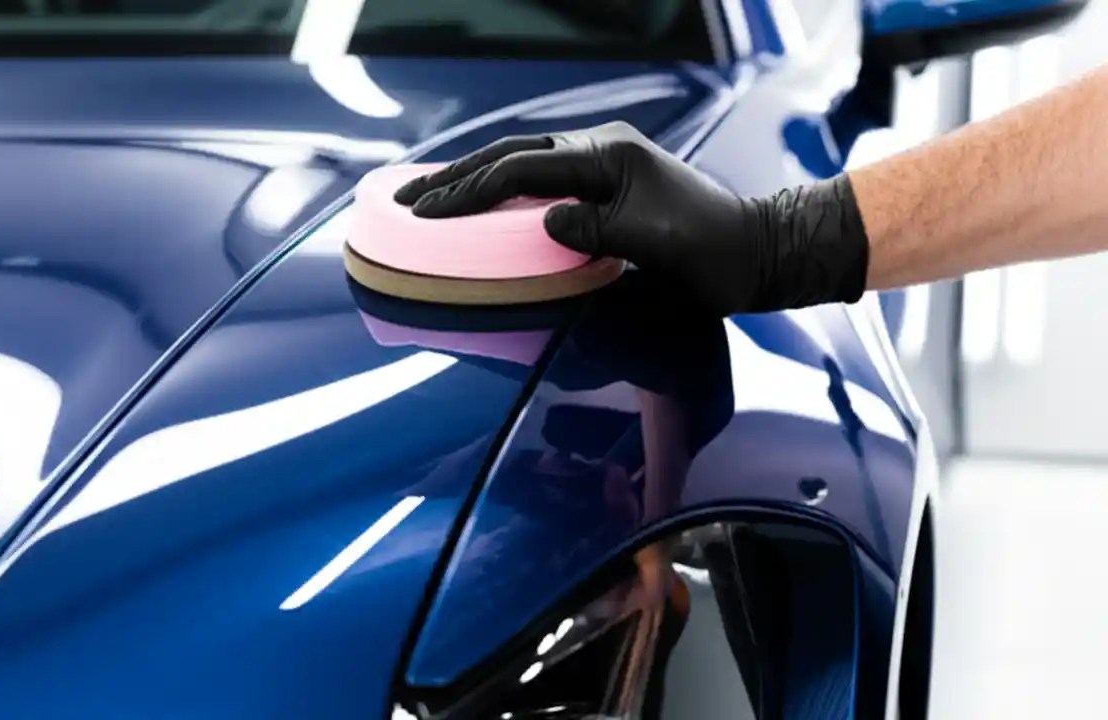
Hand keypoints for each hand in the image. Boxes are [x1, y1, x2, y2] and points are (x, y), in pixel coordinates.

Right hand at [394, 121, 869, 314]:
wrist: (755, 249)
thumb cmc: (711, 250)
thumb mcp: (654, 241)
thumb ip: (595, 229)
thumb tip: (546, 221)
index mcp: (608, 156)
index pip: (521, 170)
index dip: (470, 192)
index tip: (426, 212)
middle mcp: (600, 150)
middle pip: (511, 156)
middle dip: (455, 178)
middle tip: (405, 197)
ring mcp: (602, 165)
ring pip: (521, 164)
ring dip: (473, 179)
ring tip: (428, 195)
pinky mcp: (605, 184)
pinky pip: (540, 180)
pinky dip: (502, 189)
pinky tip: (482, 201)